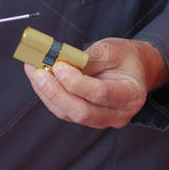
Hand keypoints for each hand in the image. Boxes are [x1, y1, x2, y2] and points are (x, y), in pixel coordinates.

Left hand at [24, 37, 166, 128]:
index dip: (76, 82)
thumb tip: (62, 63)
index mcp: (131, 96)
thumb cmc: (125, 58)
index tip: (59, 66)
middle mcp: (118, 115)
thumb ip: (90, 58)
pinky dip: (48, 95)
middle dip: (56, 91)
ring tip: (33, 70)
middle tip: (39, 71)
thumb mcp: (112, 49)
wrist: (135, 70)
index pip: (101, 94)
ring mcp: (101, 120)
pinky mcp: (86, 118)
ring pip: (69, 114)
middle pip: (82, 112)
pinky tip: (38, 77)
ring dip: (47, 93)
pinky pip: (64, 111)